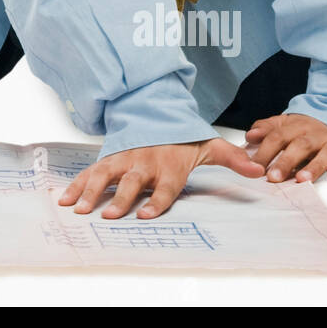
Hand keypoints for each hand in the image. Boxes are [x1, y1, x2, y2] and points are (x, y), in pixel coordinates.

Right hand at [57, 138, 264, 219]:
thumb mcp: (210, 146)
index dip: (157, 200)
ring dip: (92, 192)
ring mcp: (125, 160)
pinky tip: (66, 199)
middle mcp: (145, 162)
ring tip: (80, 208)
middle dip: (121, 199)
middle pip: (132, 183)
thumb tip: (260, 170)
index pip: (164, 186)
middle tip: (110, 214)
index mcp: (169, 164)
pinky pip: (91, 173)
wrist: (157, 113)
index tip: (148, 214)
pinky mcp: (110, 159)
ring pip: (106, 176)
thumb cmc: (183, 139)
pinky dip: (77, 185)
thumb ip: (233, 158)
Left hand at [244, 114, 326, 183]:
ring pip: (325, 153)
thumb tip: (250, 136)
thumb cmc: (309, 129)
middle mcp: (316, 133)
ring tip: (301, 180)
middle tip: (273, 177)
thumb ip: (267, 129)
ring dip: (313, 167)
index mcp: (297, 125)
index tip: (253, 166)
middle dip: (285, 161)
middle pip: (299, 146)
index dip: (265, 151)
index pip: (278, 137)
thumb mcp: (287, 124)